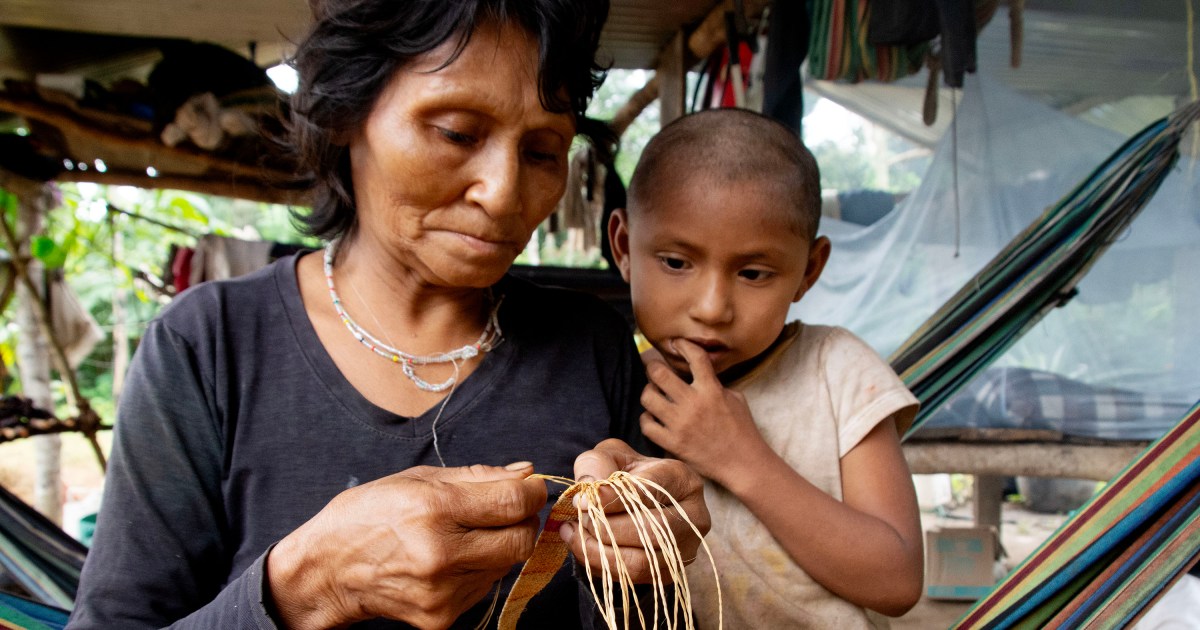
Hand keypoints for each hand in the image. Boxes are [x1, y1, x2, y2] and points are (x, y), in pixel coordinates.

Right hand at [267, 462, 545, 629]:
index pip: (512, 502)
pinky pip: (484, 587)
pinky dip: (479, 569)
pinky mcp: (441, 617)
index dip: (533, 492)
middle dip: (524, 520)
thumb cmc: (370, 515)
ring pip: (506, 565)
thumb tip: (526, 473)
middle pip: (521, 539)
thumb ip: (478, 476)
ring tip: (468, 534)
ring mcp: (442, 591)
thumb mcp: (418, 479)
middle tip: (509, 510)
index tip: (532, 487)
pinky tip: (452, 559)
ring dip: (500, 545)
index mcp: (433, 509)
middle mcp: (440, 553)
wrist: (327, 571)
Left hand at [562, 438, 709, 582]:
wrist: (632, 499)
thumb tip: (587, 494)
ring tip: (575, 533)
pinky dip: (600, 564)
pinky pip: (631, 577)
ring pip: (640, 561)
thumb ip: (596, 464)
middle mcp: (694, 516)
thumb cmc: (622, 473)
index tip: (583, 500)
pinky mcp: (669, 572)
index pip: (651, 490)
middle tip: (579, 518)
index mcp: (682, 479)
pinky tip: (583, 545)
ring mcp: (685, 548)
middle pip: (650, 531)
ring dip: (598, 551)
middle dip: (606, 528)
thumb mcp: (609, 455)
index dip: (613, 497)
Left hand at [639, 339, 770, 484]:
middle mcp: (693, 404)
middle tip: (651, 365)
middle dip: (652, 365)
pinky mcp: (672, 444)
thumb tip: (695, 374)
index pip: (694, 356)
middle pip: (659, 373)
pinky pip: (647, 425)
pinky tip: (652, 417)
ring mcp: (680, 424)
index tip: (677, 344)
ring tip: (653, 392)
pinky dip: (646, 418)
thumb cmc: (742, 429)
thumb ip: (714, 383)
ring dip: (648, 391)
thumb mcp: (735, 398)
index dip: (683, 345)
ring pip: (648, 397)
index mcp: (711, 389)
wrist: (743, 463)